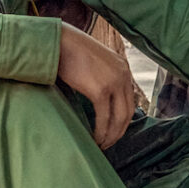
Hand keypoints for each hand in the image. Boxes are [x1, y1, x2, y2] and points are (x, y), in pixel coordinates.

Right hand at [57, 22, 140, 149]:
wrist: (58, 41)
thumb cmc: (69, 50)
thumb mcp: (93, 61)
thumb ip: (101, 76)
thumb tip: (98, 96)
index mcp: (123, 68)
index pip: (130, 100)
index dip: (123, 119)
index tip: (114, 131)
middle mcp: (123, 74)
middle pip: (128, 111)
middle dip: (119, 131)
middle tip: (109, 144)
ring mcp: (114, 82)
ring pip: (118, 118)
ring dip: (111, 135)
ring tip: (101, 145)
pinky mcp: (100, 90)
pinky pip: (104, 117)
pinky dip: (101, 131)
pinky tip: (95, 139)